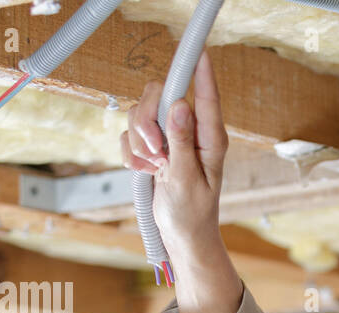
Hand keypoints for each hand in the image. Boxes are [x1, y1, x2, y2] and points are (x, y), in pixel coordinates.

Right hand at [120, 50, 228, 259]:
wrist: (180, 234)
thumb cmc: (192, 213)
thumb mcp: (187, 181)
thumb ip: (182, 143)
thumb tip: (181, 105)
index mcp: (210, 138)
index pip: (205, 97)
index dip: (201, 72)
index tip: (197, 51)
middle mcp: (189, 130)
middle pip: (159, 95)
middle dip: (146, 121)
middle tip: (153, 150)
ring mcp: (169, 136)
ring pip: (140, 113)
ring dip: (138, 141)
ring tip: (153, 167)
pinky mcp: (152, 146)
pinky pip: (129, 133)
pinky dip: (130, 153)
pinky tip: (145, 171)